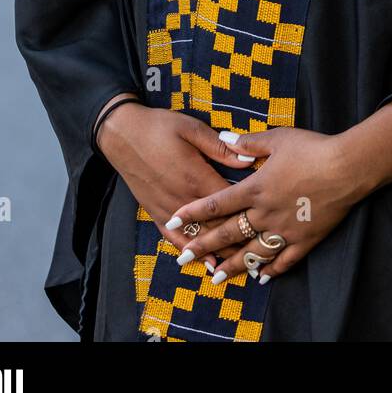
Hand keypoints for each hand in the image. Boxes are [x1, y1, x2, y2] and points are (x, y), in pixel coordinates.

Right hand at [97, 105, 254, 268]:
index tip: (269, 219)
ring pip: (198, 236)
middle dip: (240, 239)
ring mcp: (168, 209)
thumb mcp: (192, 129)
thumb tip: (249, 159)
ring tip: (241, 265)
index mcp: (197, 177)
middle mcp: (183, 199)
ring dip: (219, 250)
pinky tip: (205, 262)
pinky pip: (174, 239)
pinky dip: (191, 251)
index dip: (250, 211)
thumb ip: (221, 148)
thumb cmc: (159, 127)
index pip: (230, 202)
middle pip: (216, 225)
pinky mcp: (155, 213)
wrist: (122, 134)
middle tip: (263, 252)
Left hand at [162, 126, 364, 284]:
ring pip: (252, 253)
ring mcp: (284, 229)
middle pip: (228, 233)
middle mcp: (265, 213)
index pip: (216, 203)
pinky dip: (271, 271)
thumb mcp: (278, 138)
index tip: (173, 220)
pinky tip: (261, 278)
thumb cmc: (312, 148)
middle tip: (183, 259)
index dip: (193, 212)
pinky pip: (284, 261)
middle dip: (203, 247)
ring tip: (215, 278)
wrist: (347, 167)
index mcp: (256, 188)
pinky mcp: (305, 240)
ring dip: (232, 266)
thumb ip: (250, 143)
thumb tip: (226, 139)